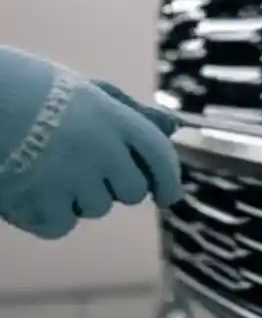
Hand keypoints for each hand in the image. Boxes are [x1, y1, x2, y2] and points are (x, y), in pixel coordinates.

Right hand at [0, 47, 183, 239]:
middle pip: (132, 191)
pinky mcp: (38, 201)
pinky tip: (32, 191)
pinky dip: (49, 215)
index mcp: (115, 117)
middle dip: (118, 187)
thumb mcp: (88, 92)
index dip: (169, 180)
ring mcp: (71, 176)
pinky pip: (61, 225)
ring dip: (79, 197)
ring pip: (96, 208)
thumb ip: (132, 112)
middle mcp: (101, 148)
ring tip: (48, 168)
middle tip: (87, 169)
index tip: (167, 197)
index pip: (160, 156)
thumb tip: (174, 127)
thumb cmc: (34, 92)